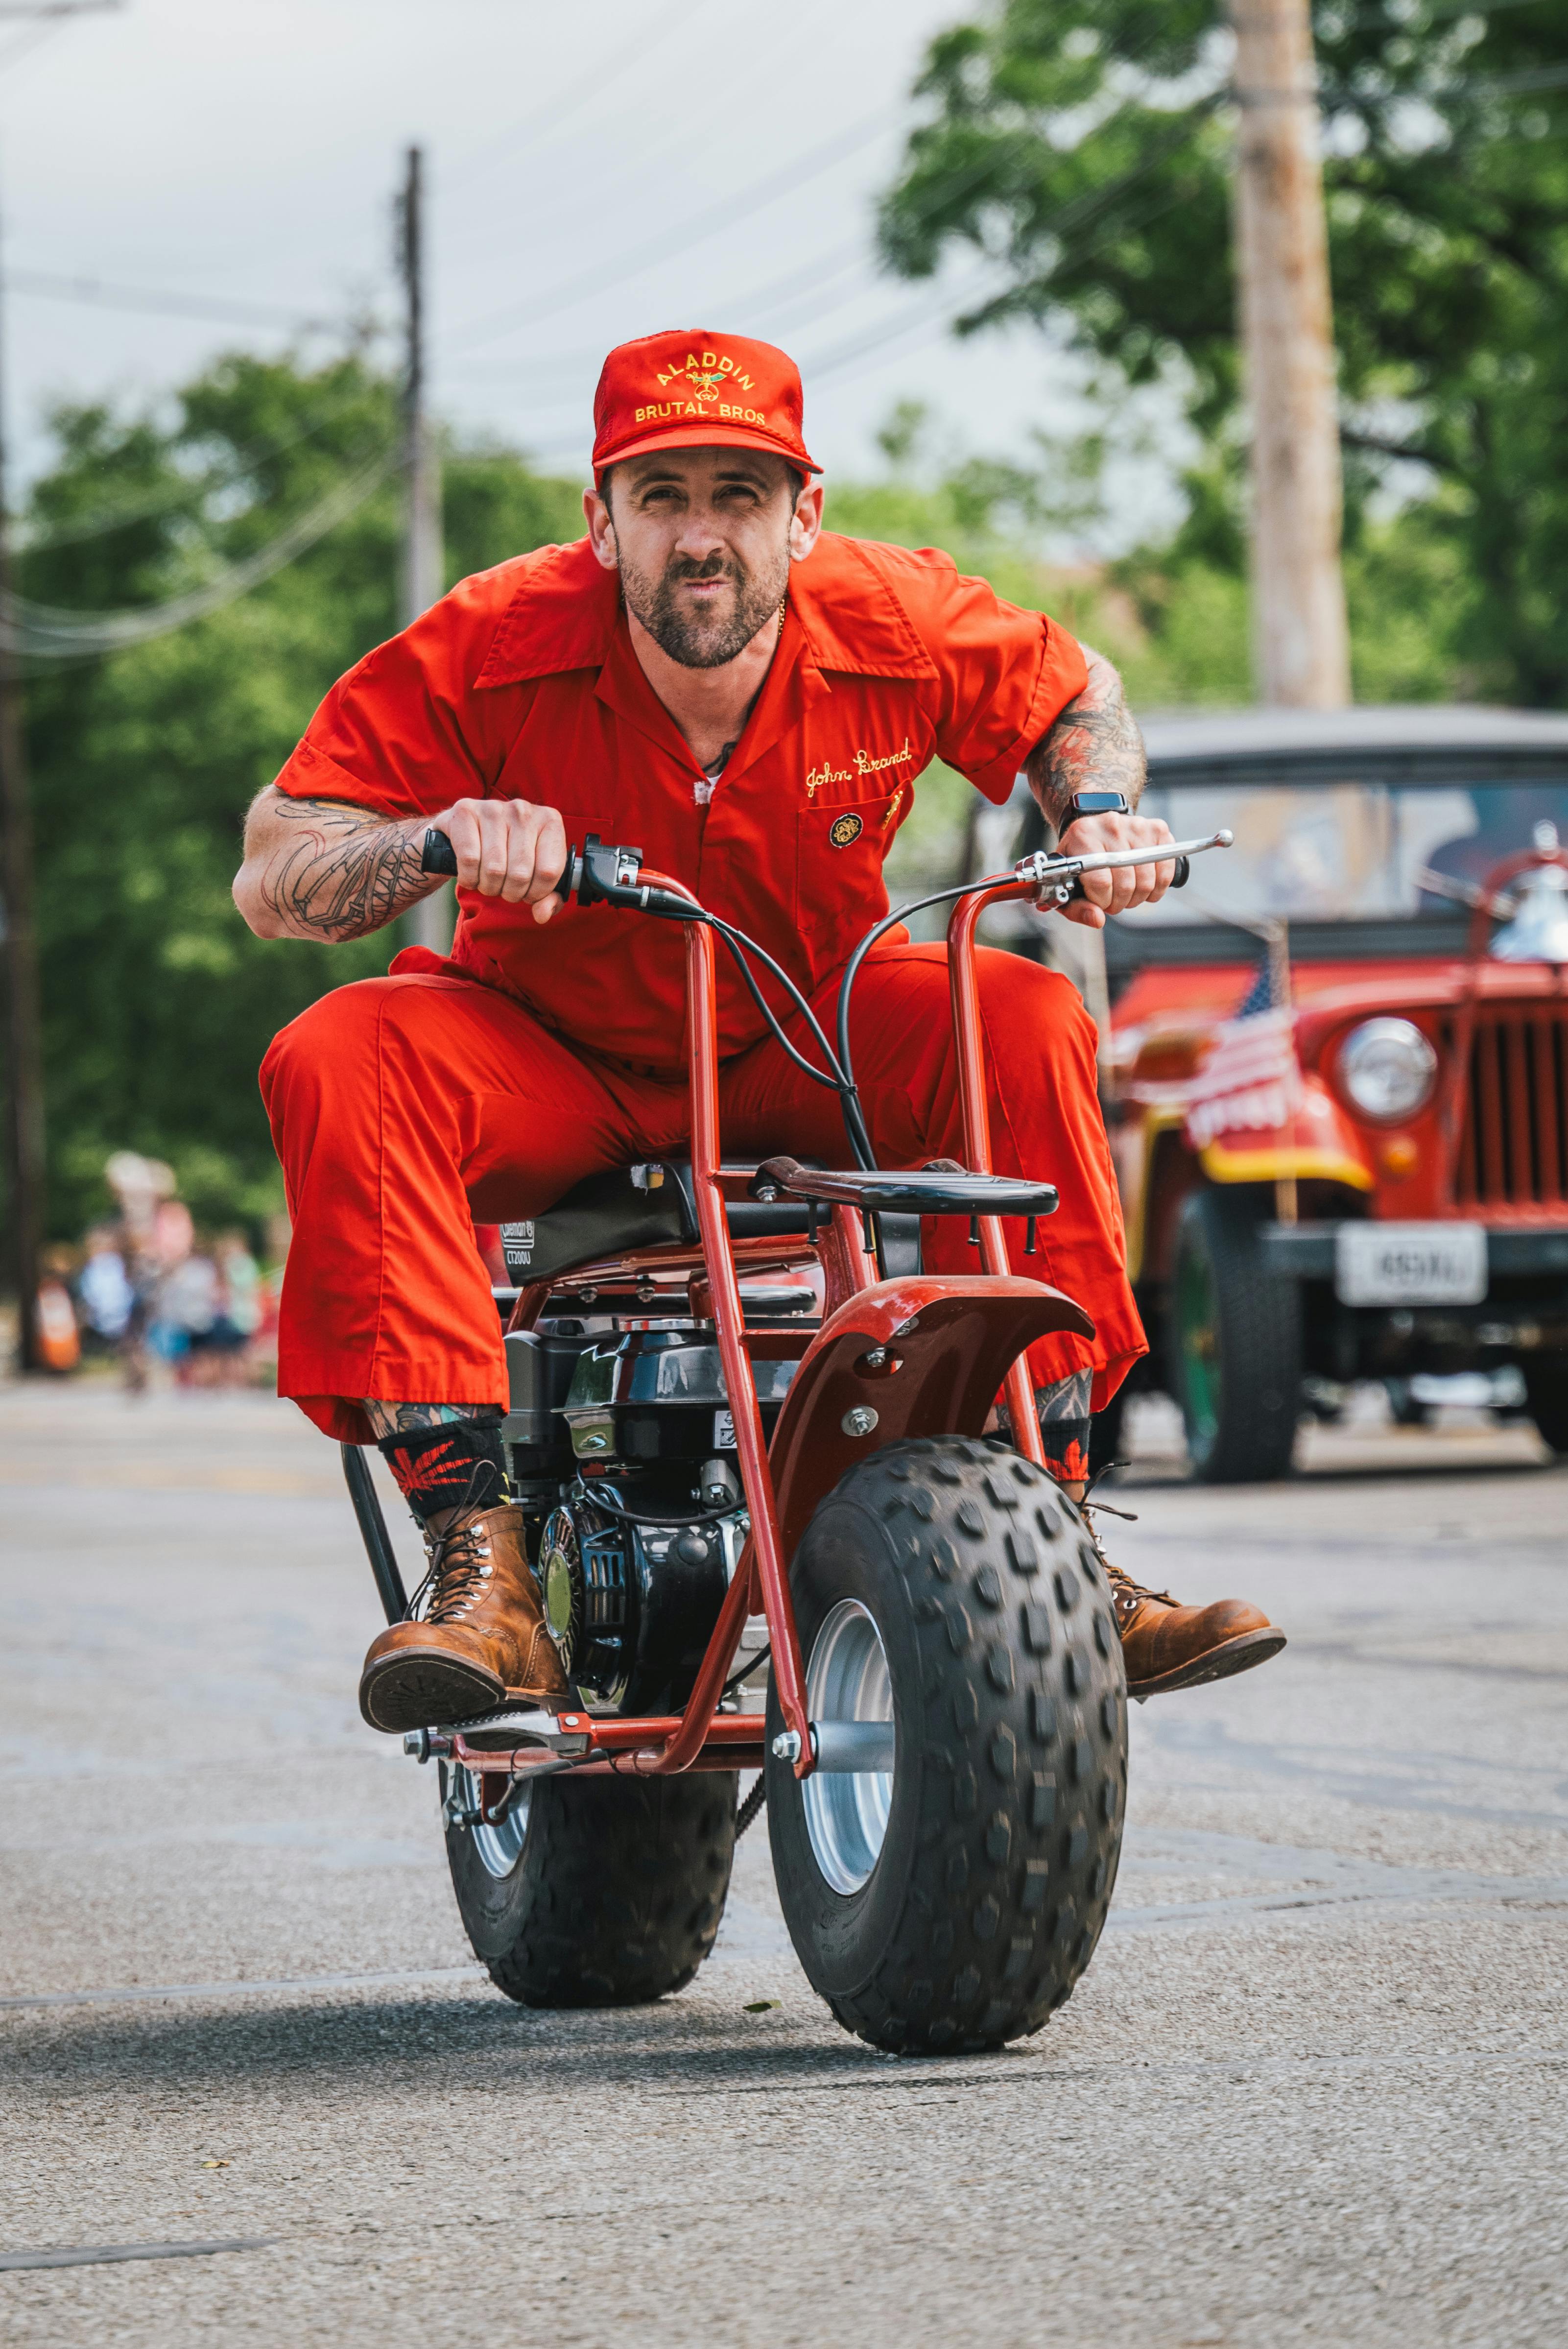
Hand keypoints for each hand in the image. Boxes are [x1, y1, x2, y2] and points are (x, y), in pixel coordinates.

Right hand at [432, 796, 567, 923]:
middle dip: (511, 893)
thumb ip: (548, 899)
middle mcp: (523, 810)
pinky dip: (469, 877)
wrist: (465, 831)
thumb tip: (542, 914)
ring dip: (489, 887)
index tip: (528, 893)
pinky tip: (471, 873)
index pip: (549, 872)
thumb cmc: (508, 854)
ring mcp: (493, 808)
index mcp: (550, 821)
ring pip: (494, 869)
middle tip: (505, 888)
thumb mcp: (535, 875)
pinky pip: (469, 860)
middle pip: (521, 874)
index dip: (536, 893)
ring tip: (488, 881)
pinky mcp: (465, 811)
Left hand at [1048, 810, 1175, 930]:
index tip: (1100, 902)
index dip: (1103, 901)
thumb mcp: (1066, 883)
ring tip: (1126, 894)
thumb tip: (1098, 920)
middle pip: (1126, 883)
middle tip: (1114, 901)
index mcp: (1083, 836)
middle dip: (1120, 902)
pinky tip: (1145, 887)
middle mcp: (1111, 826)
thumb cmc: (1079, 859)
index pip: (1101, 882)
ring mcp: (1137, 826)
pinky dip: (1157, 888)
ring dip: (1138, 898)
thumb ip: (1076, 907)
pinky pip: (1166, 870)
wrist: (1094, 829)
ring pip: (1147, 881)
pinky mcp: (1157, 829)